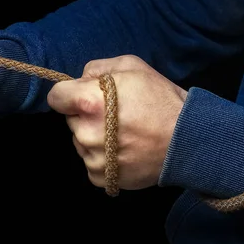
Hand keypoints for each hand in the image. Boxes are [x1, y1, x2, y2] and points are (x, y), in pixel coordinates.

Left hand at [47, 55, 187, 190]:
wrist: (188, 140)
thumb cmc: (161, 99)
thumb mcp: (130, 66)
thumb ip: (97, 68)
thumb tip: (80, 80)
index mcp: (89, 102)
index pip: (56, 97)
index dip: (68, 93)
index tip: (82, 95)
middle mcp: (87, 132)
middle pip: (71, 119)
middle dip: (85, 114)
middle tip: (114, 113)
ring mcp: (94, 158)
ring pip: (80, 141)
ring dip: (93, 136)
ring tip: (123, 132)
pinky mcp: (102, 177)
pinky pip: (91, 162)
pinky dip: (103, 157)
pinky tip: (124, 149)